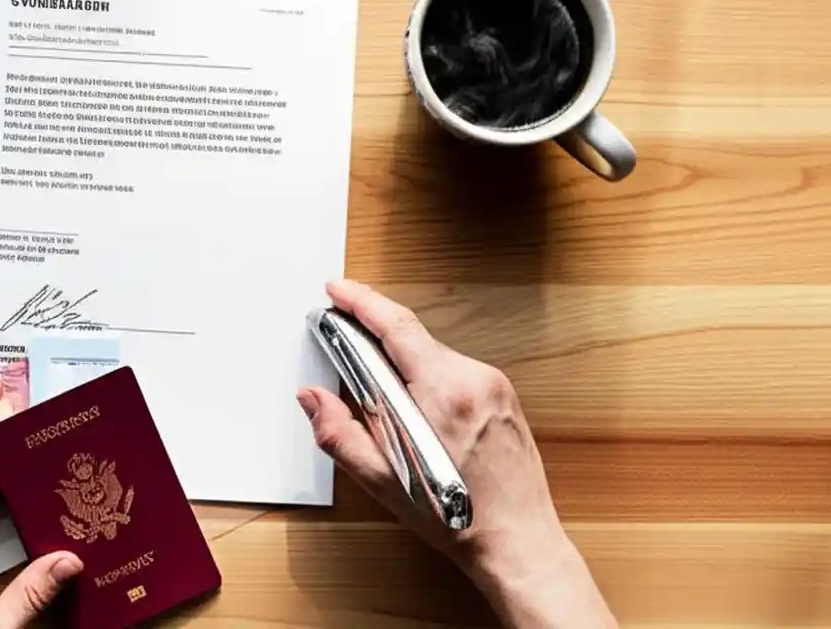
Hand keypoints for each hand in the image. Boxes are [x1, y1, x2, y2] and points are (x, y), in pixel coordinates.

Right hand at [297, 280, 614, 628]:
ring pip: (432, 356)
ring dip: (402, 368)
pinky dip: (427, 380)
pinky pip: (453, 370)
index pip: (397, 327)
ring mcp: (493, 384)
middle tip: (346, 354)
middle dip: (375, 342)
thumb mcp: (383, 481)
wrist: (518, 540)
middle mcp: (474, 379)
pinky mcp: (503, 394)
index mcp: (444, 394)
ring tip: (389, 409)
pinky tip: (420, 416)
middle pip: (413, 339)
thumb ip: (339, 434)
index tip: (338, 290)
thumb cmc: (460, 518)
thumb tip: (313, 398)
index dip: (362, 302)